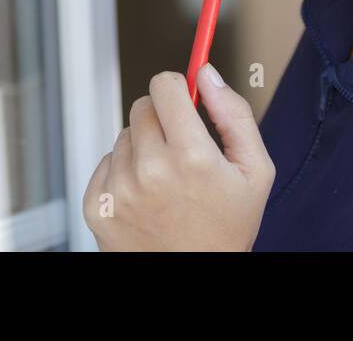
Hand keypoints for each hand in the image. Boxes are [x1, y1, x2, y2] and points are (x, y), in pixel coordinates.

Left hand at [82, 65, 275, 250]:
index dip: (177, 89)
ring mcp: (120, 190)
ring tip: (165, 181)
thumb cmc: (228, 227)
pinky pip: (105, 164)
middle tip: (180, 148)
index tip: (183, 100)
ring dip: (143, 148)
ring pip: (124, 136)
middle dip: (162, 119)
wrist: (197, 279)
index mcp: (192, 156)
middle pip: (142, 106)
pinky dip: (123, 173)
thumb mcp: (254, 170)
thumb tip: (207, 73)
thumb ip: (234, 114)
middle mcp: (151, 171)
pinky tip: (145, 196)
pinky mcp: (98, 207)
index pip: (164, 85)